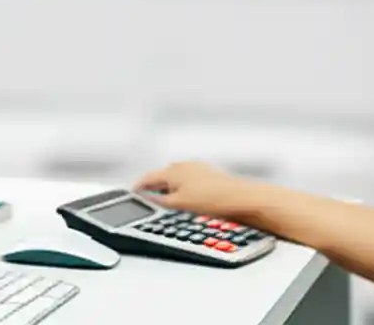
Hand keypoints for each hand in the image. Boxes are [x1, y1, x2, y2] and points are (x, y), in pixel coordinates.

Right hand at [134, 161, 265, 219]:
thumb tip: (146, 199)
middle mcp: (185, 166)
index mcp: (173, 170)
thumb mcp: (178, 205)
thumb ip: (158, 202)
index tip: (130, 196)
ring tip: (168, 207)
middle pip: (161, 178)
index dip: (137, 188)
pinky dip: (184, 193)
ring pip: (176, 181)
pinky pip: (189, 184)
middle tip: (147, 203)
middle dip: (153, 190)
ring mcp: (199, 170)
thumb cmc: (214, 199)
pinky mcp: (210, 177)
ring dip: (169, 192)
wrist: (243, 199)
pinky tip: (189, 205)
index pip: (147, 178)